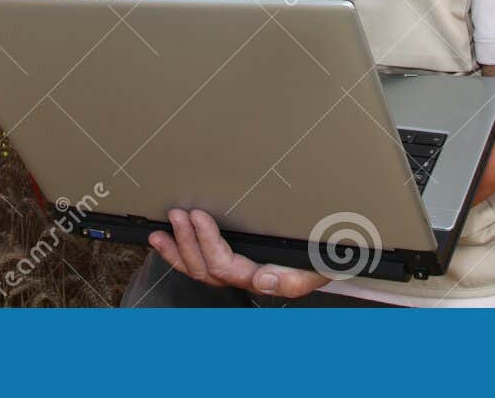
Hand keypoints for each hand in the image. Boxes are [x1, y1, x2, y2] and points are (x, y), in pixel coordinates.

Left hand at [148, 208, 329, 297]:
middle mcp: (243, 279)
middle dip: (188, 241)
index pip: (226, 266)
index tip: (199, 216)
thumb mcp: (315, 267)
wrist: (329, 256)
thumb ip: (292, 279)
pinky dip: (177, 253)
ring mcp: (233, 273)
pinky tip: (164, 242)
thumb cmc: (322, 258)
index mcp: (261, 279)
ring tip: (165, 228)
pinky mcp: (227, 264)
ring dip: (178, 248)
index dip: (208, 243)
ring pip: (197, 269)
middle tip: (178, 214)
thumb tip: (263, 280)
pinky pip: (197, 265)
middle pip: (206, 269)